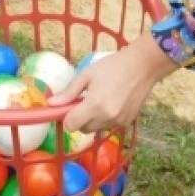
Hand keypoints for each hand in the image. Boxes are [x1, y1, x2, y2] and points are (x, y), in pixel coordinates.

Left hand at [49, 36, 177, 132]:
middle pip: (83, 129)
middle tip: (84, 100)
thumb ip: (69, 92)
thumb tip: (51, 104)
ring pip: (96, 129)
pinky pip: (109, 126)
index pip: (71, 125)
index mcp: (94, 105)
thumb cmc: (112, 66)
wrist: (143, 66)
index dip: (67, 118)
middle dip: (79, 118)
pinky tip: (112, 103)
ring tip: (100, 99)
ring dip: (93, 120)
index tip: (69, 107)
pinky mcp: (127, 122)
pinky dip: (106, 119)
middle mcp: (107, 117)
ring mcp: (118, 121)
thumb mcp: (87, 74)